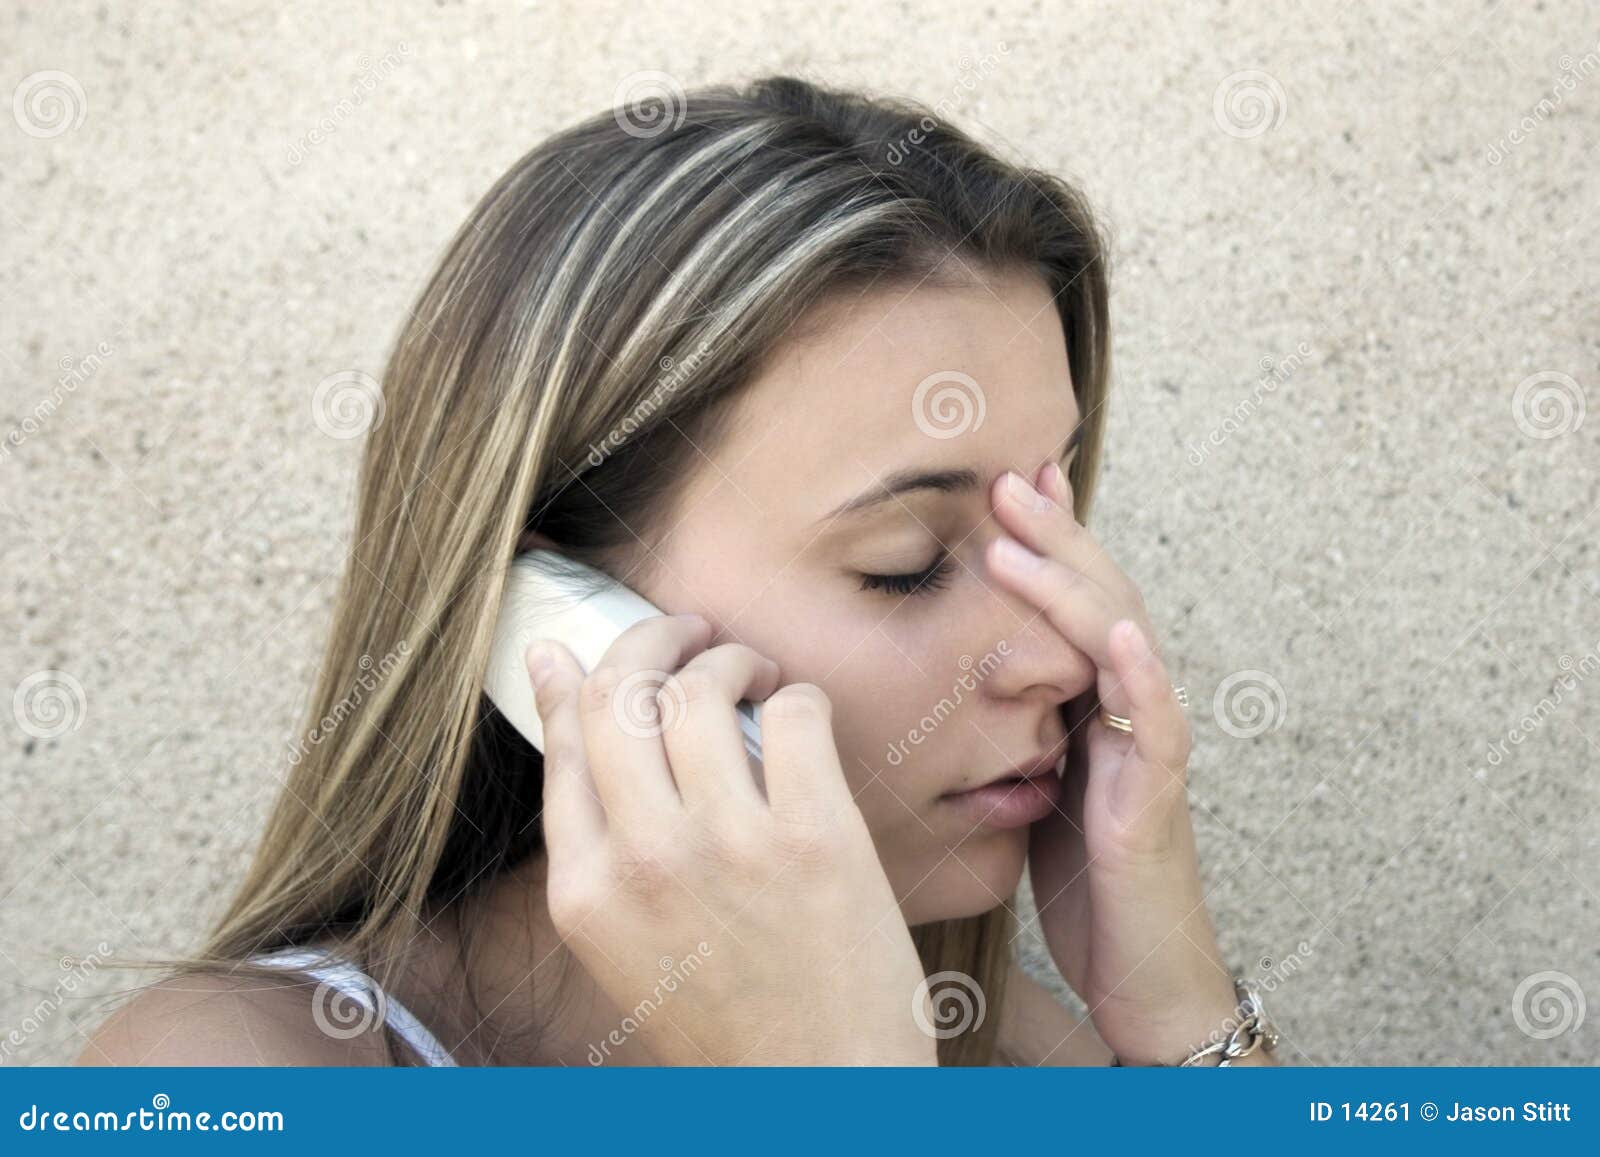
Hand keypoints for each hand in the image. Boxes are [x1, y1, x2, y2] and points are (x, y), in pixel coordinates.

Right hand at [528, 613, 936, 1065]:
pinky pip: (794, 713)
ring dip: (729, 659)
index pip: (565, 738)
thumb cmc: (728, 1022)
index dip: (581, 673)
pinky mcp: (815, 836)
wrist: (823, 1096)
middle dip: (653, 638)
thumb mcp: (626, 943)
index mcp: (584, 894)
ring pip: (699, 689)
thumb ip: (595, 831)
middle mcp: (644, 862)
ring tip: (752, 674)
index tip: (600, 647)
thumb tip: (556, 688)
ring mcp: (729, 846)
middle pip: (619, 693)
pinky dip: (798, 697)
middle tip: (690, 635)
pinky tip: (804, 719)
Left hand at [987, 463, 1241, 1065]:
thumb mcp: (1035, 791)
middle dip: (1056, 536)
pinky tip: (1122, 635)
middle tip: (1009, 476)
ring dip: (1076, 585)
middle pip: (1100, 603)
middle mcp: (1128, 715)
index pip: (1073, 605)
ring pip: (1124, 646)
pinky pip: (1157, 730)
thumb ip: (1017, 732)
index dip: (1049, 541)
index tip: (1010, 480)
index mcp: (1095, 708)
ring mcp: (1148, 754)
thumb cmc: (1089, 890)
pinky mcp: (1156, 803)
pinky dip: (1142, 677)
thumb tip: (957, 688)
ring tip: (1022, 534)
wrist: (1142, 979)